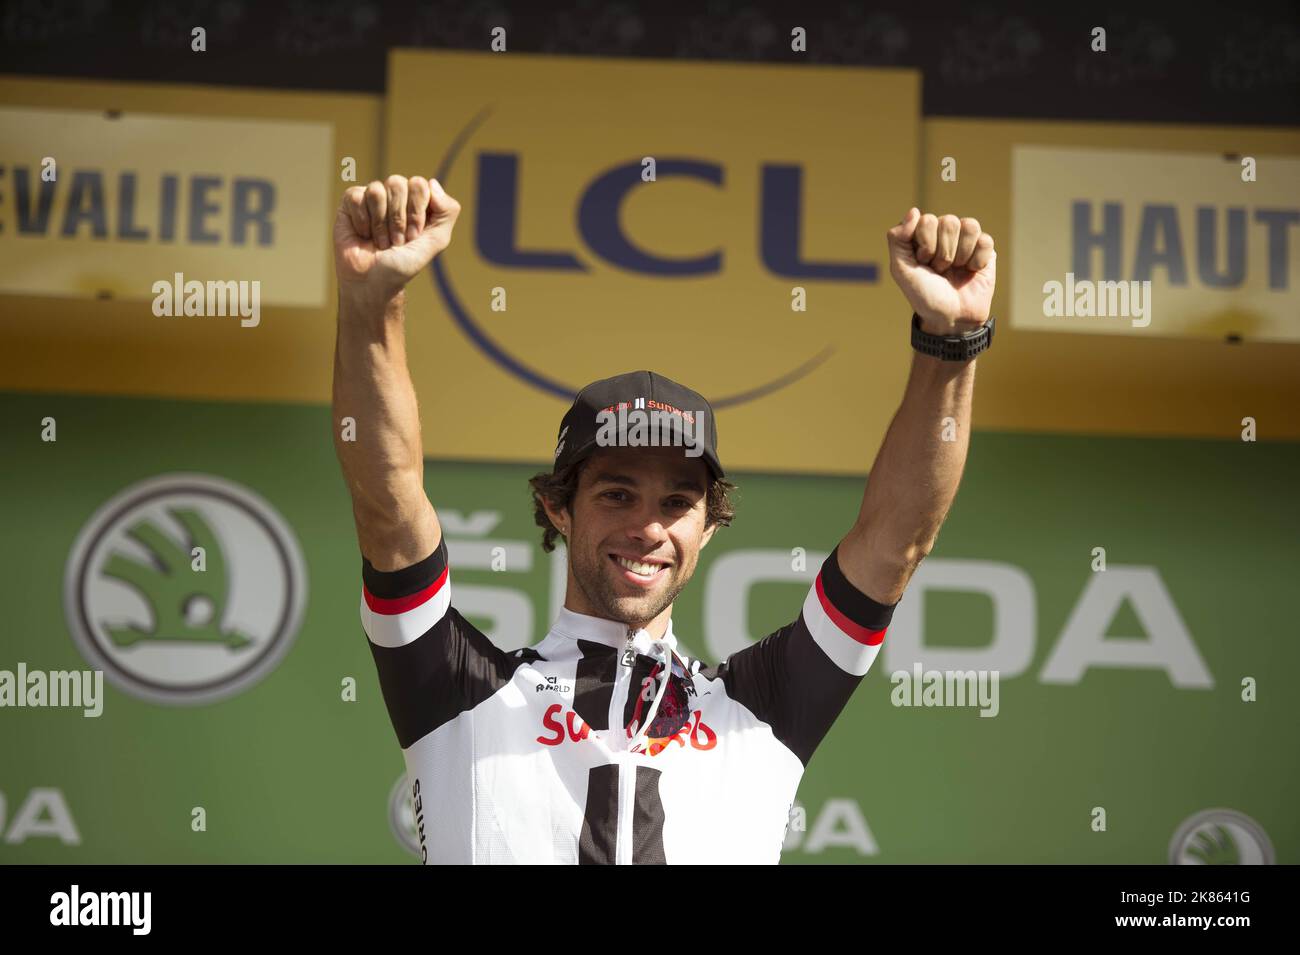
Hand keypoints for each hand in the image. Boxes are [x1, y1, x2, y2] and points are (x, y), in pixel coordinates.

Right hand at [333, 175, 461, 303]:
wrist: (372, 282)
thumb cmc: (402, 264)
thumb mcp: (436, 242)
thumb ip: (447, 212)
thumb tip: (433, 182)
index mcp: (416, 201)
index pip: (420, 185)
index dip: (416, 211)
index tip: (414, 236)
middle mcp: (395, 195)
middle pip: (398, 184)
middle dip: (398, 219)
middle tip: (397, 241)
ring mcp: (372, 197)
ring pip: (377, 190)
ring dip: (380, 223)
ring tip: (380, 241)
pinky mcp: (351, 202)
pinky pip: (357, 196)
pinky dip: (362, 221)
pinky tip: (363, 234)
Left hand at [887, 208, 995, 335]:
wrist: (951, 318)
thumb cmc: (924, 295)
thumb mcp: (901, 270)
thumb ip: (897, 239)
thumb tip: (914, 211)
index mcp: (923, 235)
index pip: (927, 220)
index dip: (926, 244)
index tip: (923, 263)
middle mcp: (944, 234)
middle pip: (949, 222)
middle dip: (943, 252)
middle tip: (940, 270)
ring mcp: (966, 240)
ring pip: (969, 226)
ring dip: (960, 255)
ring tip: (955, 270)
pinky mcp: (986, 250)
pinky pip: (985, 240)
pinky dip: (977, 261)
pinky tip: (971, 271)